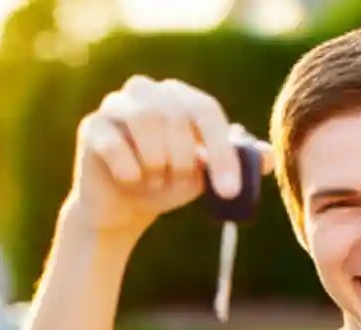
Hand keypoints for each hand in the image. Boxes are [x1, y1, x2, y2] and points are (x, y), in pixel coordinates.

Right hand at [63, 75, 273, 243]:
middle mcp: (145, 91)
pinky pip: (114, 146)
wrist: (123, 208)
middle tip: (179, 182)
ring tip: (154, 180)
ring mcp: (114, 106)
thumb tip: (269, 158)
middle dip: (183, 159)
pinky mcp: (91, 128)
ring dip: (156, 162)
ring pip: (144, 121)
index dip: (221, 151)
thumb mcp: (207, 176)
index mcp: (178, 96)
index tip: (229, 190)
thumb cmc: (168, 184)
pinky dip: (129, 172)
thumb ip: (237, 164)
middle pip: (175, 113)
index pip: (205, 110)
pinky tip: (130, 182)